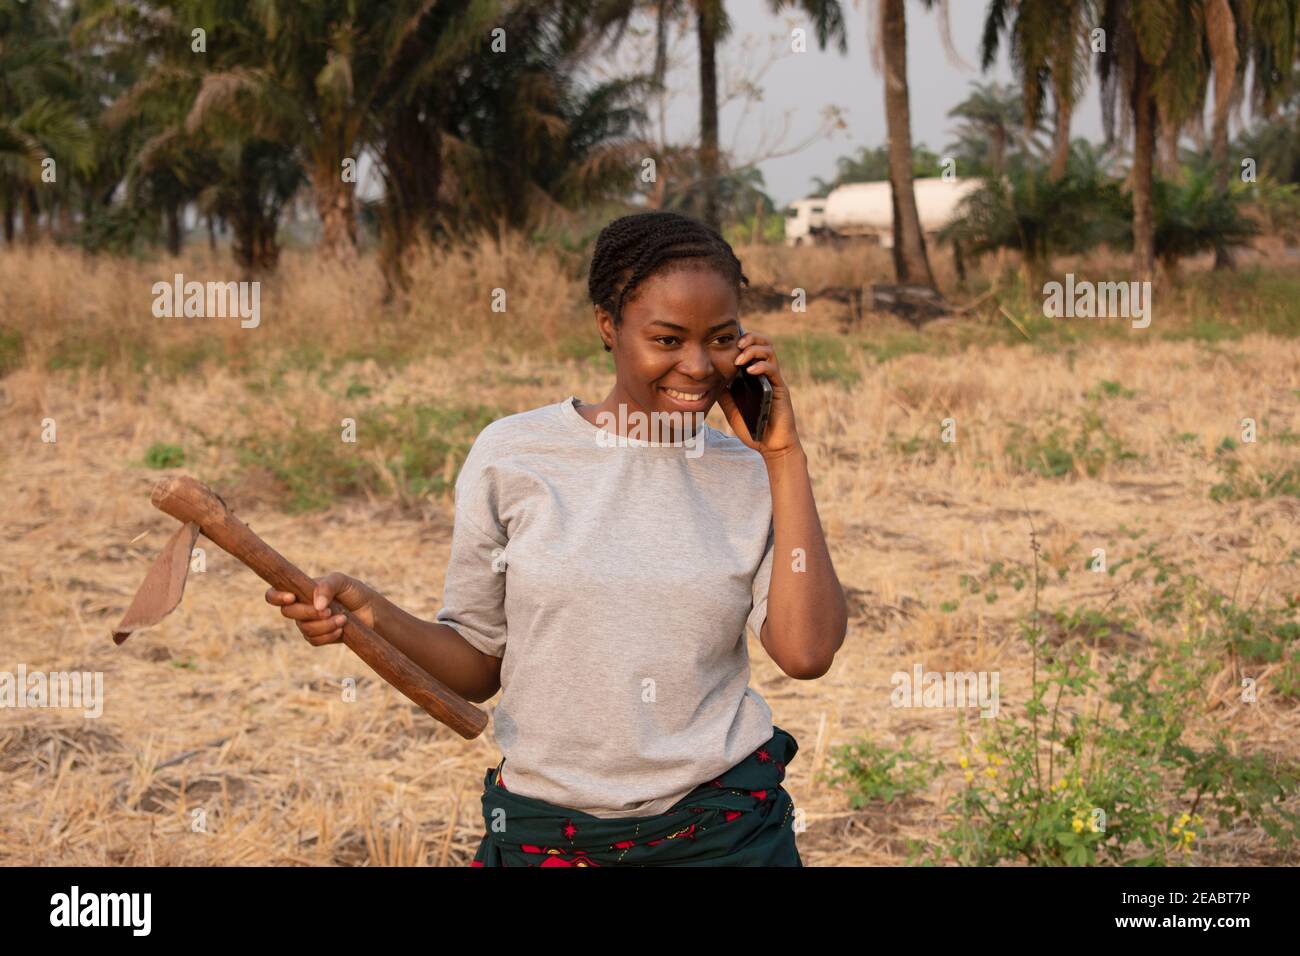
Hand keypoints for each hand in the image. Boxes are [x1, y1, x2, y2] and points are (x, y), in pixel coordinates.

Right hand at [265, 572, 377, 645]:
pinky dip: (328, 635)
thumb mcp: (342, 581)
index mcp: (300, 590)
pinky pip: (313, 640)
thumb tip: (317, 604)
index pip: (274, 594)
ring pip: (304, 628)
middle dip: (307, 612)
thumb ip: (327, 586)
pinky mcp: (318, 637)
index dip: (276, 597)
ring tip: (342, 618)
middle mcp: (300, 607)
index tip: (291, 597)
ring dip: (324, 625)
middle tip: (328, 610)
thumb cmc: (354, 591)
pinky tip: (340, 629)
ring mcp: (308, 623)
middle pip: (288, 612)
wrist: (371, 611)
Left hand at [717, 329, 800, 460]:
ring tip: (740, 358)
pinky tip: (750, 371)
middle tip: (736, 344)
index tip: (726, 341)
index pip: (751, 348)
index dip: (741, 339)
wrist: (770, 445)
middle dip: (750, 338)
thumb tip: (709, 380)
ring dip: (753, 350)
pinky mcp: (780, 389)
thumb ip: (724, 394)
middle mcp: (765, 374)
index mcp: (754, 375)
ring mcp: (774, 380)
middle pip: (763, 343)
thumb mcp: (731, 409)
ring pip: (769, 352)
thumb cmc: (752, 427)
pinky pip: (773, 370)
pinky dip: (761, 366)